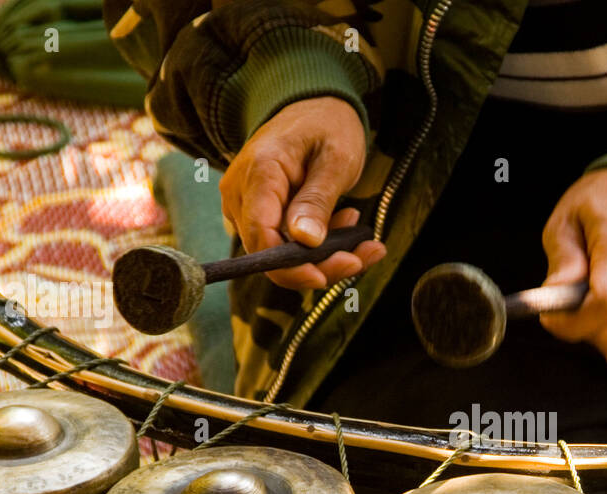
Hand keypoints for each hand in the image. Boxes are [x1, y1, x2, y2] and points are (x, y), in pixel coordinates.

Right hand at [219, 96, 385, 289]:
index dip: (292, 268)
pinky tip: (348, 230)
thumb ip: (317, 200)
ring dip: (326, 256)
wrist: (312, 106)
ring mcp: (245, 205)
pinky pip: (285, 242)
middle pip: (272, 253)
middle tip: (365, 254)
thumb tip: (304, 242)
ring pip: (281, 253)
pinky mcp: (259, 214)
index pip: (262, 239)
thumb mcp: (335, 159)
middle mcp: (241, 193)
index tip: (327, 275)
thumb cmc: (326, 124)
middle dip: (320, 264)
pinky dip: (320, 246)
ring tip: (365, 241)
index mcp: (259, 174)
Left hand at [540, 168, 606, 375]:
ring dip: (604, 340)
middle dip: (581, 331)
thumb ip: (562, 261)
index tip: (551, 319)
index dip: (572, 324)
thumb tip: (553, 300)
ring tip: (594, 313)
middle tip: (569, 312)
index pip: (605, 304)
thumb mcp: (567, 220)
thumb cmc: (599, 206)